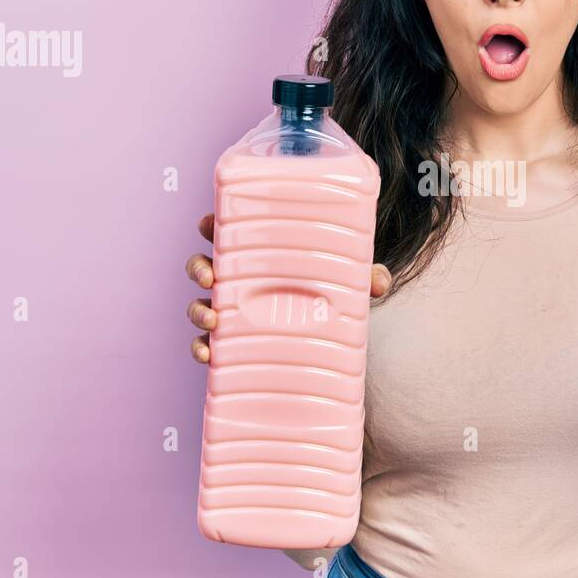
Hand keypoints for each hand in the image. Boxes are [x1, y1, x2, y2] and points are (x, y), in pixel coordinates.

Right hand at [186, 213, 391, 363]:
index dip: (212, 223)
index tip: (209, 224)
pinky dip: (202, 348)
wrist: (332, 339)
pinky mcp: (235, 340)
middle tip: (210, 275)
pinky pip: (209, 342)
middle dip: (198, 267)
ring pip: (200, 302)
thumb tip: (380, 283)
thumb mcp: (349, 281)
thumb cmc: (332, 292)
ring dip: (197, 309)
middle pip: (206, 263)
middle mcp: (241, 278)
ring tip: (211, 320)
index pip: (228, 230)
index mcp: (261, 252)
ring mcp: (234, 309)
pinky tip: (207, 354)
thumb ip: (365, 276)